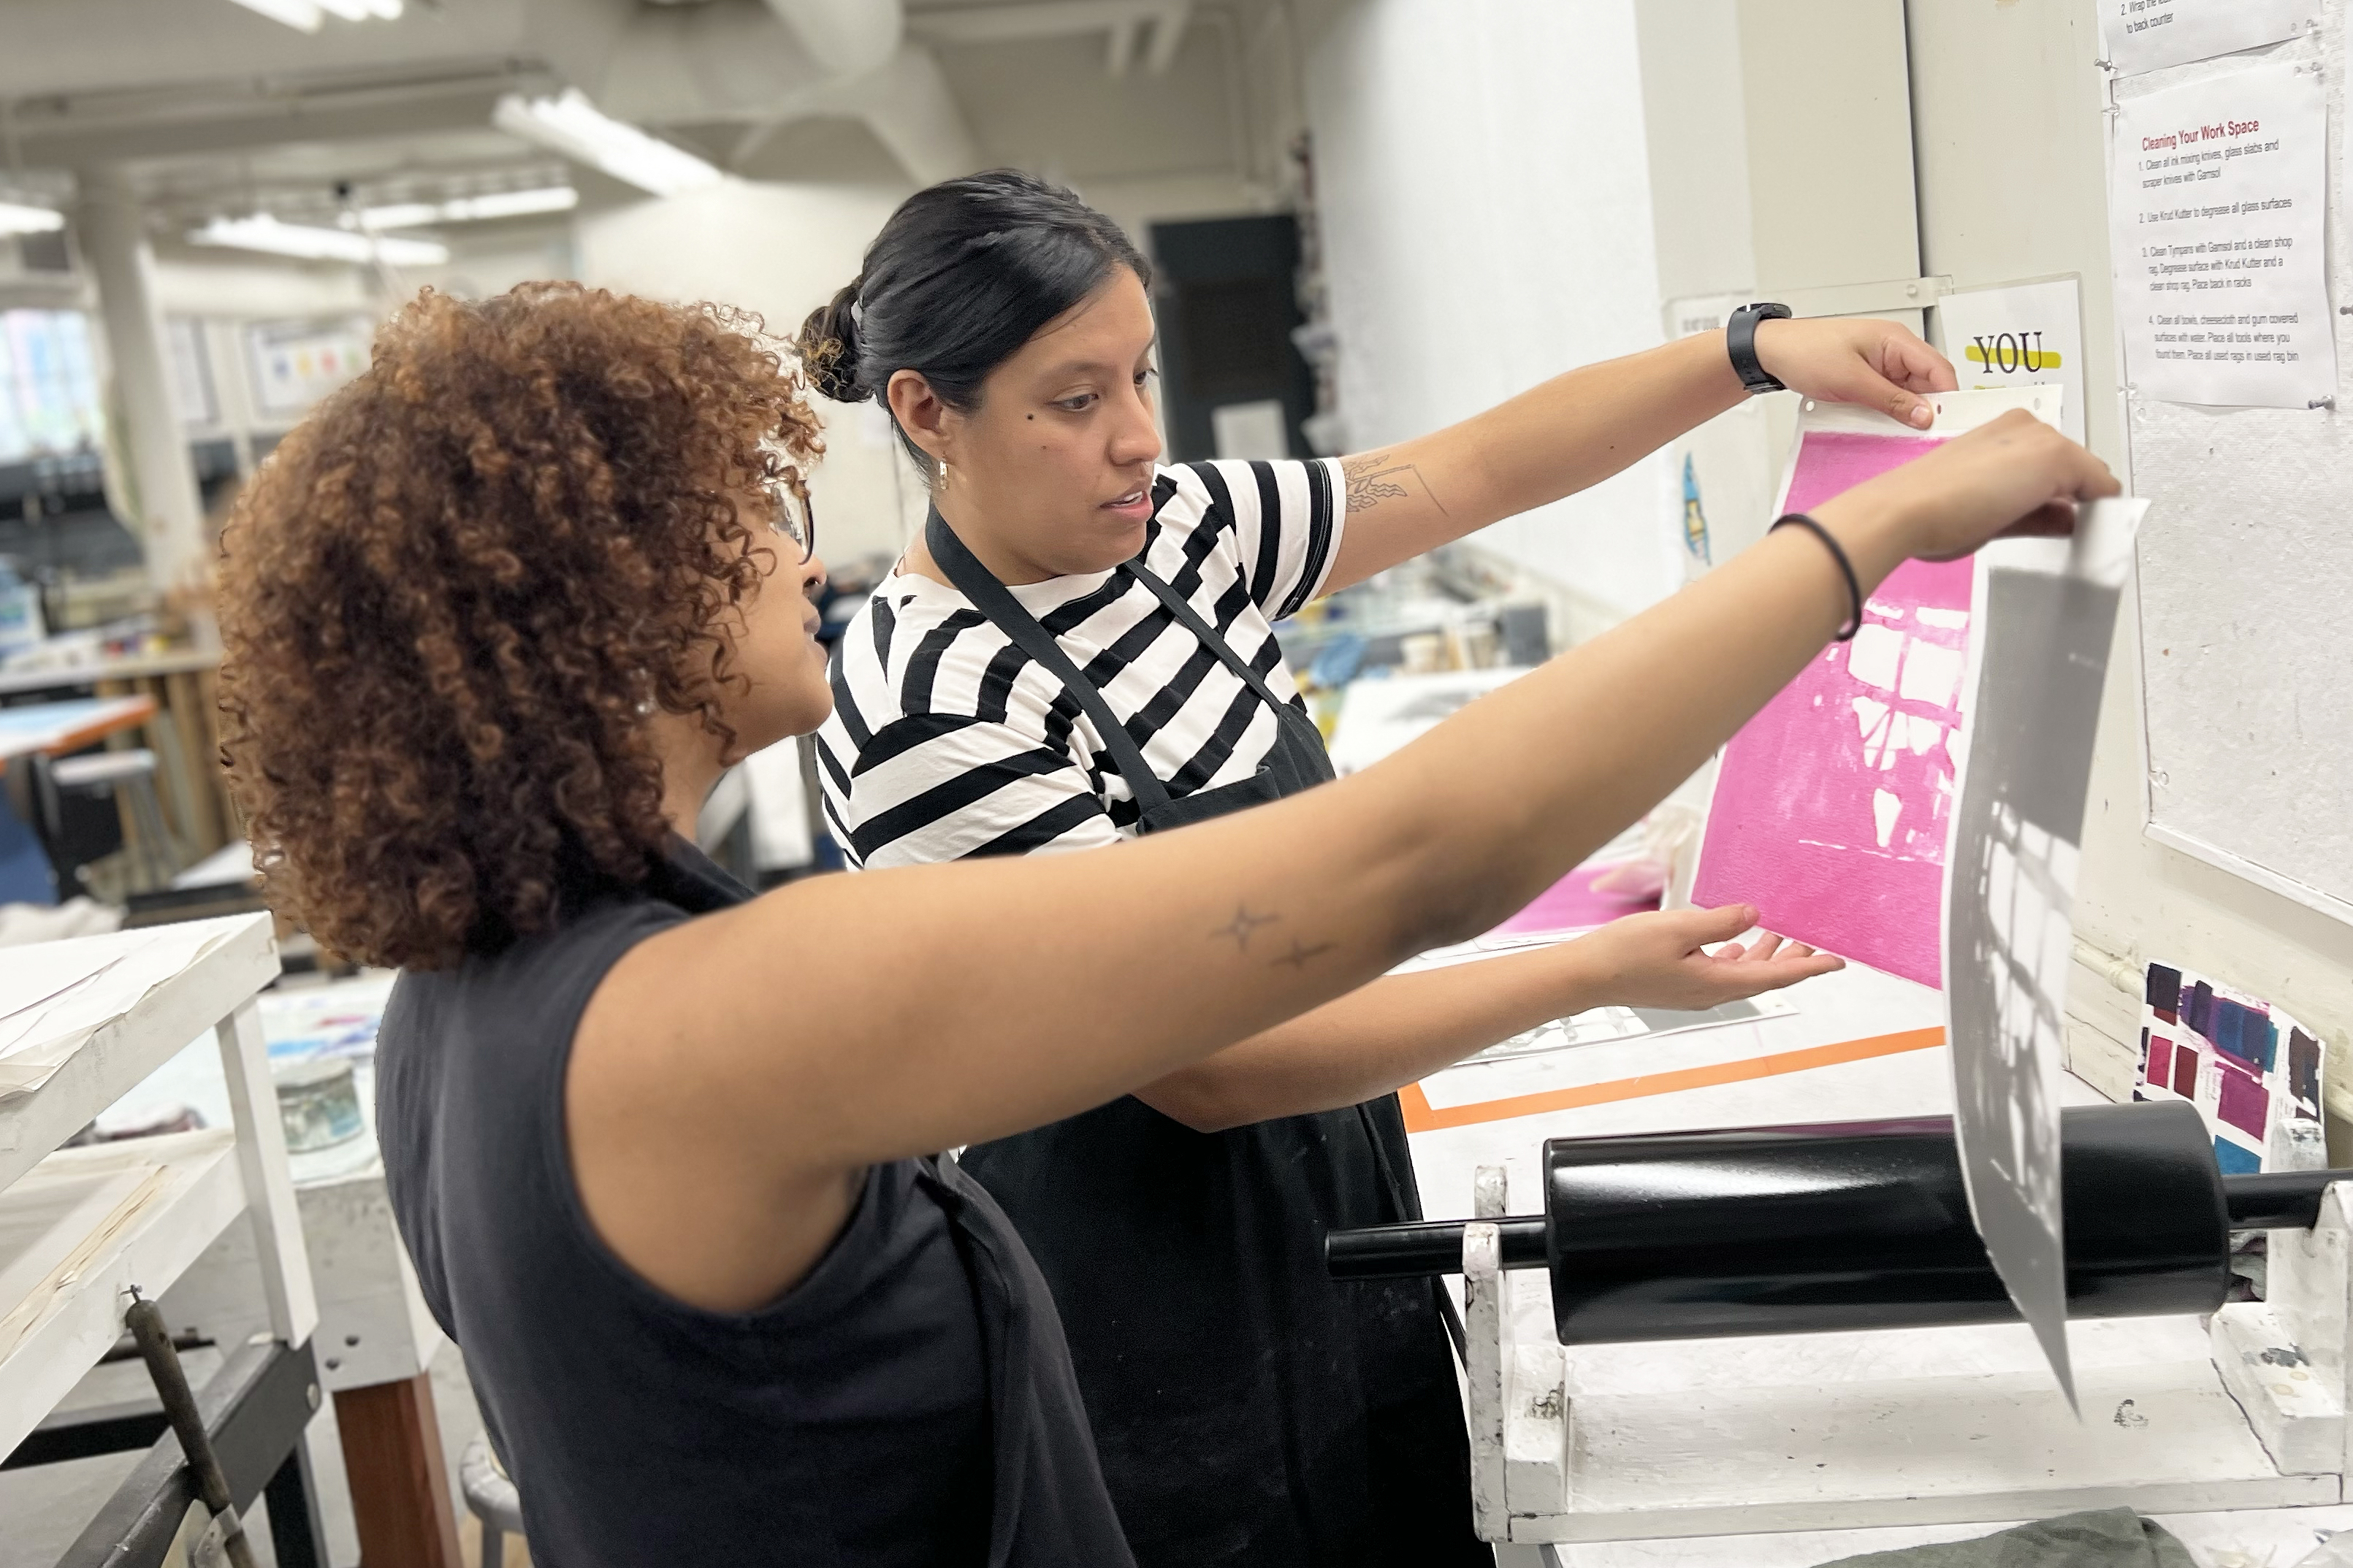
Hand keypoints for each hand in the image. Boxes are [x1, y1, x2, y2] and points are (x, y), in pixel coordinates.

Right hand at [1568, 904, 1842, 1012]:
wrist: (1586, 976)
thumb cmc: (1625, 953)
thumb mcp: (1677, 928)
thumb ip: (1720, 922)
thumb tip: (1754, 915)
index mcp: (1717, 982)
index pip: (1776, 976)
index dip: (1809, 967)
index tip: (1836, 961)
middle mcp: (1711, 992)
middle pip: (1764, 977)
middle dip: (1791, 960)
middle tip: (1814, 942)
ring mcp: (1695, 991)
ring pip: (1743, 974)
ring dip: (1764, 956)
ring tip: (1781, 936)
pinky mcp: (1680, 985)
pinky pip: (1722, 972)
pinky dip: (1738, 957)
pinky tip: (1737, 943)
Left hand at [1751, 317, 1956, 430]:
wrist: (1772, 352)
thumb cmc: (1806, 352)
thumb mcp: (1851, 381)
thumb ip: (1891, 399)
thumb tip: (1923, 414)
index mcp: (1897, 341)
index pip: (1939, 369)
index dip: (1947, 397)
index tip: (1944, 424)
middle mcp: (1894, 350)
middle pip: (1927, 384)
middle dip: (1924, 409)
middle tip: (1917, 435)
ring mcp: (1881, 365)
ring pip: (1907, 393)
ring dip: (1902, 412)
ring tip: (1893, 430)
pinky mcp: (1868, 377)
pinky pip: (1888, 397)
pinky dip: (1886, 411)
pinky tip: (1878, 424)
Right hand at [1816, 409, 2121, 567]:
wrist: (1904, 509)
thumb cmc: (1926, 507)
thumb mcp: (1987, 512)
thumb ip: (2032, 513)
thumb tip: (2066, 517)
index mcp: (2002, 431)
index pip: (2048, 462)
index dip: (2054, 493)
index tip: (2047, 514)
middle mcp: (2024, 427)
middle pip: (2072, 466)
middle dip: (2067, 497)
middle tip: (2044, 527)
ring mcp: (2042, 440)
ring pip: (2086, 476)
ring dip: (2078, 502)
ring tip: (2052, 530)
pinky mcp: (2057, 458)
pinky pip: (2102, 489)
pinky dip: (2099, 511)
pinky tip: (2076, 528)